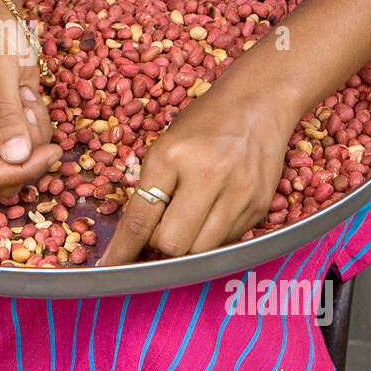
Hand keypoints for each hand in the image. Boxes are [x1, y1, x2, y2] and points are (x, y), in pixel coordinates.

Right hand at [0, 0, 59, 196]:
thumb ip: (5, 112)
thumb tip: (15, 157)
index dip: (22, 170)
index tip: (51, 152)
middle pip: (9, 172)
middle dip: (30, 146)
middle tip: (28, 105)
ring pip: (27, 157)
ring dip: (37, 127)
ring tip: (24, 91)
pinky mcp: (10, 123)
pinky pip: (35, 139)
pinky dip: (40, 118)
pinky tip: (27, 92)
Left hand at [95, 76, 295, 265]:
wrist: (259, 103)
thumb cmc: (204, 123)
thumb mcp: (166, 146)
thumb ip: (151, 188)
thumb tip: (135, 238)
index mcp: (173, 155)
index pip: (142, 217)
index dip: (123, 248)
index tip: (110, 266)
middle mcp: (209, 175)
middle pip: (173, 244)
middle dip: (161, 243)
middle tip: (163, 224)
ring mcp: (239, 194)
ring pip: (200, 251)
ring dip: (188, 244)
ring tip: (189, 217)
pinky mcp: (259, 207)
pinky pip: (226, 243)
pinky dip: (212, 237)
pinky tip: (213, 211)